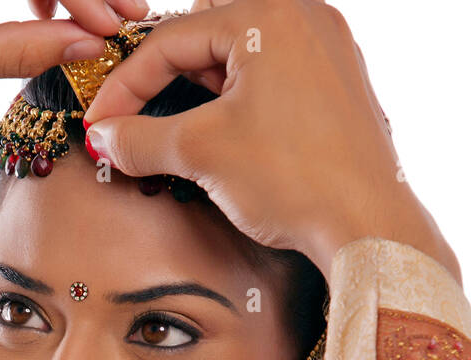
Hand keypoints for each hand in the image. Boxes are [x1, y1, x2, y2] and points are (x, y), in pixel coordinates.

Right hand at [81, 0, 460, 283]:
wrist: (368, 228)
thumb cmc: (295, 179)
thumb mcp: (202, 153)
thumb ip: (141, 139)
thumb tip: (105, 138)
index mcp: (269, 15)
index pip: (172, 38)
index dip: (125, 85)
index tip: (102, 122)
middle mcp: (305, 17)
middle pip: (207, 38)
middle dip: (163, 83)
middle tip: (133, 124)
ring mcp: (329, 50)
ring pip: (241, 58)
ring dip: (199, 94)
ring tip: (175, 137)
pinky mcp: (340, 85)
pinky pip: (274, 77)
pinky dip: (238, 102)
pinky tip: (222, 138)